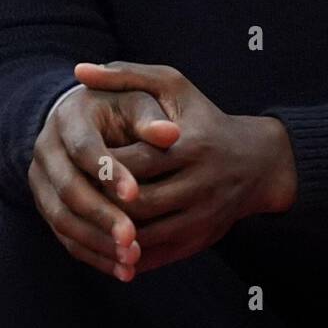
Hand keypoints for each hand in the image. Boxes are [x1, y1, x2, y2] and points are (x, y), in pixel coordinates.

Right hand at [29, 85, 179, 279]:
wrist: (91, 118)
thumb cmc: (123, 109)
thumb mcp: (137, 102)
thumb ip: (151, 118)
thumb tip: (172, 134)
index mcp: (68, 117)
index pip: (83, 148)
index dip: (108, 172)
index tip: (136, 193)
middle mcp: (46, 149)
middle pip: (68, 189)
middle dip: (101, 216)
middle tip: (132, 237)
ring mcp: (42, 180)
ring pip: (63, 218)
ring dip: (96, 242)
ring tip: (130, 258)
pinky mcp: (48, 205)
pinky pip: (66, 236)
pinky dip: (93, 254)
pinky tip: (122, 269)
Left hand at [74, 61, 297, 275]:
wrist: (258, 163)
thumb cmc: (204, 117)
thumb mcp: (173, 86)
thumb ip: (126, 75)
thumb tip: (78, 71)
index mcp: (192, 145)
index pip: (135, 162)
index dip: (101, 165)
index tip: (74, 160)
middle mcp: (201, 184)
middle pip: (139, 203)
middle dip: (102, 203)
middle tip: (70, 196)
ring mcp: (203, 216)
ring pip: (146, 235)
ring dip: (111, 233)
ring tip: (81, 221)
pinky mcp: (201, 240)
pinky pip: (156, 255)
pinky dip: (126, 253)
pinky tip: (102, 242)